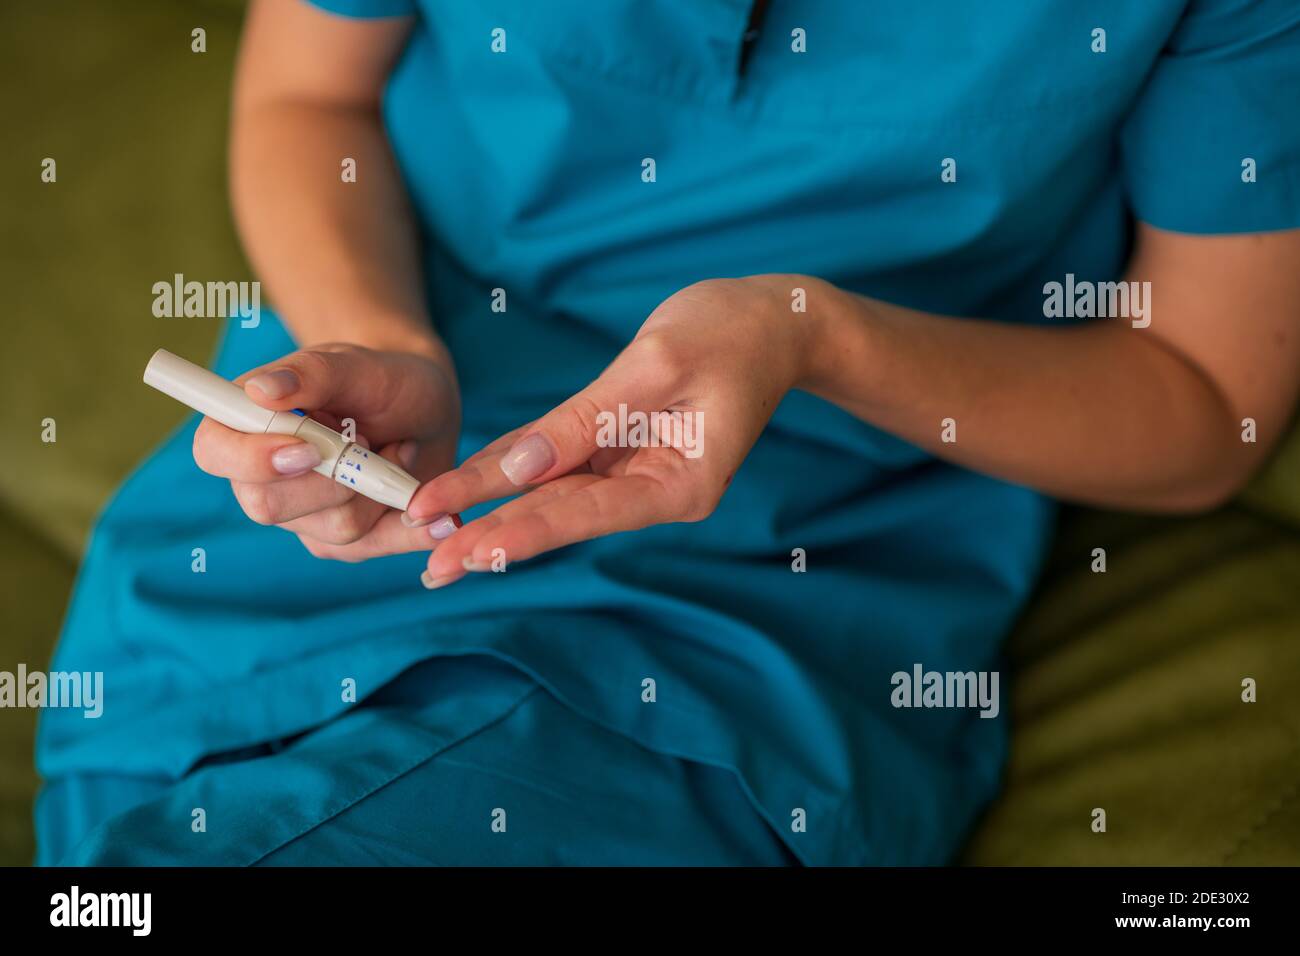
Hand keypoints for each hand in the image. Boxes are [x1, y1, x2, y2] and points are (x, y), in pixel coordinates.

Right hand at [192, 339, 461, 559]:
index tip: (308, 447)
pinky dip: (408, 520)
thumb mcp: (354, 365)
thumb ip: (310, 374)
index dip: (252, 459)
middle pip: (267, 506)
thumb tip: (259, 389)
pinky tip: (421, 497)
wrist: (425, 409)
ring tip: (393, 449)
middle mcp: (263, 479)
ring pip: (334, 527)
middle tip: (367, 438)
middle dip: (332, 477)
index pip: (214, 452)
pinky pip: (375, 545)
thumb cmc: (380, 380)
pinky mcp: (345, 542)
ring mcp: (303, 517)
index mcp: (246, 425)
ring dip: (378, 485)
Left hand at [404, 275, 822, 587]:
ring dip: (494, 512)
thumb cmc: (728, 335)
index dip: (519, 530)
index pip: (586, 515)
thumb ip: (586, 420)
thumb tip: (519, 470)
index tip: (464, 550)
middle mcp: (655, 490)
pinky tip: (466, 487)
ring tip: (433, 537)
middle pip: (563, 516)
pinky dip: (513, 471)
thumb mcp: (655, 367)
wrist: (772, 322)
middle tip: (430, 567)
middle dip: (493, 537)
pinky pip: (559, 462)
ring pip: (553, 494)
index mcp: (680, 486)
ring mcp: (637, 472)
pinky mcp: (621, 448)